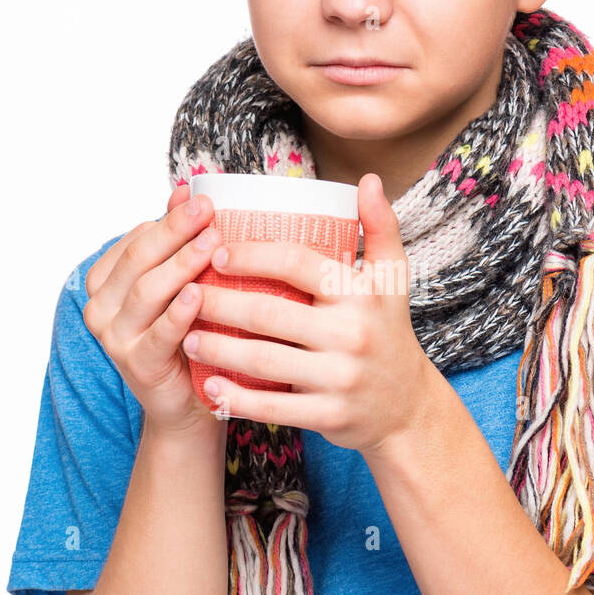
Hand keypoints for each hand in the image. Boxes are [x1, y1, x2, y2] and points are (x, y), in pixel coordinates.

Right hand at [81, 183, 227, 438]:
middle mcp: (101, 308)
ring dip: (181, 264)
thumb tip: (188, 190)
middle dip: (174, 232)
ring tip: (212, 243)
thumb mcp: (177, 283)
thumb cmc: (185, 335)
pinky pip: (158, 334)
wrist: (184, 403)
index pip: (135, 240)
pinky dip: (178, 313)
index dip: (168, 218)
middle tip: (207, 211)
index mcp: (105, 282)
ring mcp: (114, 339)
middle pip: (138, 260)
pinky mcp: (136, 365)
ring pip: (146, 291)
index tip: (201, 198)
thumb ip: (175, 241)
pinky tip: (199, 295)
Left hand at [184, 173, 435, 453]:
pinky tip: (210, 386)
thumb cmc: (388, 333)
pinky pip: (272, 406)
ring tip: (187, 337)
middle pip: (269, 313)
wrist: (408, 408)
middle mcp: (351, 335)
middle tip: (186, 293)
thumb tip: (368, 179)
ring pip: (264, 361)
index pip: (297, 264)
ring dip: (218, 350)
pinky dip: (236, 398)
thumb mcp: (392, 281)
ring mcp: (339, 379)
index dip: (253, 256)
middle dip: (220, 304)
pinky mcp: (328, 416)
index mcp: (361, 295)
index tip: (216, 253)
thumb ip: (381, 228)